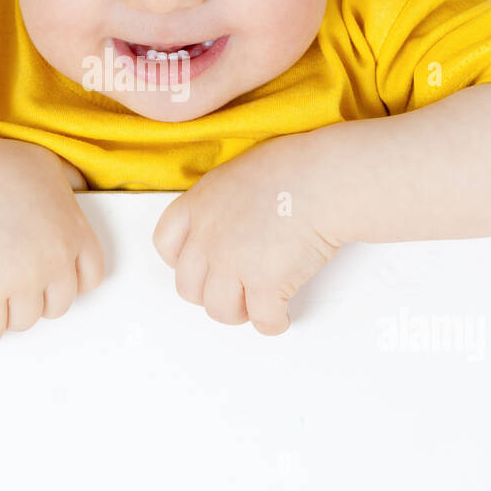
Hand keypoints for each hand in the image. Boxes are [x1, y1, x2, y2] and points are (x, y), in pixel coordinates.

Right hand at [0, 134, 102, 346]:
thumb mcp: (45, 163)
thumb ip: (69, 181)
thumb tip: (79, 186)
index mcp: (73, 233)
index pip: (90, 277)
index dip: (71, 283)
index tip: (56, 284)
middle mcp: (54, 260)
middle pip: (57, 305)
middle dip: (39, 299)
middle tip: (19, 289)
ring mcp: (23, 279)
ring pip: (24, 320)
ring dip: (9, 313)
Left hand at [151, 133, 344, 334]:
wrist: (324, 179)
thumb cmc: (295, 167)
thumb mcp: (239, 173)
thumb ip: (223, 203)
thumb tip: (233, 221)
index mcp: (199, 205)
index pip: (165, 244)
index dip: (181, 261)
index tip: (200, 266)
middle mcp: (208, 238)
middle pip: (188, 286)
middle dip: (210, 293)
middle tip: (233, 290)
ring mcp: (233, 263)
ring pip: (219, 310)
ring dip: (238, 312)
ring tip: (255, 305)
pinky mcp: (265, 284)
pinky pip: (262, 320)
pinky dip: (272, 323)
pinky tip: (281, 316)